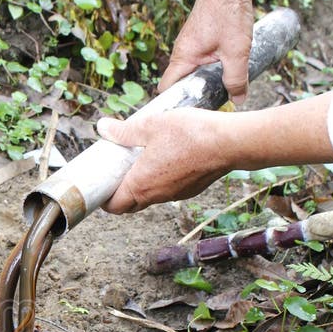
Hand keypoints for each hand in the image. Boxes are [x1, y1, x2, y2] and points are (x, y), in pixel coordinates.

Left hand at [96, 109, 232, 213]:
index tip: (101, 186)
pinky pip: (167, 191)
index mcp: (141, 184)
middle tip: (117, 173)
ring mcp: (175, 195)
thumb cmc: (192, 134)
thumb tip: (103, 128)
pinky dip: (160, 182)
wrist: (231, 142)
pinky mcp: (190, 190)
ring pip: (150, 198)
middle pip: (130, 205)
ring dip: (141, 187)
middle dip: (120, 194)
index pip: (115, 206)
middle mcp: (157, 195)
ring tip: (139, 163)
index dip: (104, 200)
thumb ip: (126, 131)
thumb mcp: (152, 125)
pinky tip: (164, 161)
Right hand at [158, 0, 255, 103]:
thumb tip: (238, 100)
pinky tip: (226, 67)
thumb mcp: (237, 52)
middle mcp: (182, 51)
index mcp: (182, 57)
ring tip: (221, 87)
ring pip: (192, 69)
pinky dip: (210, 66)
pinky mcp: (201, 36)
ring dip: (204, 79)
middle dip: (194, 93)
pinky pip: (200, 58)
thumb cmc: (228, 13)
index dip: (174, 103)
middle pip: (180, 81)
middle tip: (210, 104)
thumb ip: (236, 79)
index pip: (167, 88)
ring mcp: (190, 43)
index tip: (186, 113)